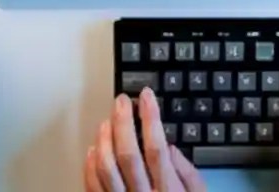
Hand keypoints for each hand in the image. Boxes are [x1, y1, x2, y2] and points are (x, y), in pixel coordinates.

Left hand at [84, 88, 207, 191]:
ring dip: (104, 141)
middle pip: (128, 154)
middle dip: (123, 123)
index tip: (147, 97)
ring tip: (107, 121)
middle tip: (122, 101)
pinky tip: (93, 150)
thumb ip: (188, 174)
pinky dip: (90, 167)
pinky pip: (94, 188)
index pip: (156, 148)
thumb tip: (171, 147)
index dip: (150, 118)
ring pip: (106, 169)